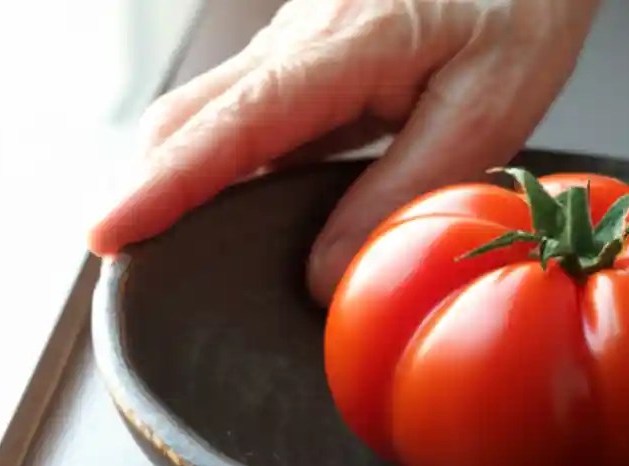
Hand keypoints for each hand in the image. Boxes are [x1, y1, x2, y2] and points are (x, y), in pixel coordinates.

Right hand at [87, 0, 598, 304]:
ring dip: (177, 178)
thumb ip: (402, 193)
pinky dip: (221, 166)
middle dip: (145, 186)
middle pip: (190, 114)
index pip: (233, 122)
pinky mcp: (308, 59)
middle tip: (120, 257)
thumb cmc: (519, 12)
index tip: (109, 232)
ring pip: (209, 114)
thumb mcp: (487, 110)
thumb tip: (324, 276)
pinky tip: (229, 210)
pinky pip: (246, 117)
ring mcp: (297, 45)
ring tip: (159, 244)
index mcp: (342, 46)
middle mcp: (300, 39)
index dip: (165, 184)